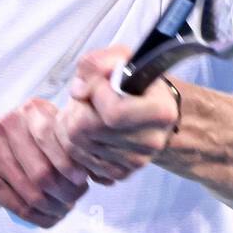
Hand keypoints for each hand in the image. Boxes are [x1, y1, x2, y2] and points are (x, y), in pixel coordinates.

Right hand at [0, 98, 90, 227]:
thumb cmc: (18, 153)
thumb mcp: (43, 139)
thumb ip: (67, 146)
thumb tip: (96, 169)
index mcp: (31, 110)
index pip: (56, 139)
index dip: (72, 165)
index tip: (83, 181)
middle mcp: (8, 124)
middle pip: (45, 170)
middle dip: (65, 192)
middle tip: (73, 201)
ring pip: (32, 190)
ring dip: (53, 208)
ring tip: (62, 210)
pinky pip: (15, 203)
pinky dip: (36, 217)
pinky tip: (47, 218)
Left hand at [55, 45, 179, 184]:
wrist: (148, 109)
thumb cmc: (133, 80)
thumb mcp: (120, 58)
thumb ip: (97, 63)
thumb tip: (78, 91)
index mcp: (161, 112)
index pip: (113, 112)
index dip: (95, 93)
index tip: (98, 83)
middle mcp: (152, 142)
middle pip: (88, 130)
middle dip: (76, 110)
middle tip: (83, 100)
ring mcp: (136, 162)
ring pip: (78, 146)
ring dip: (71, 126)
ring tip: (85, 112)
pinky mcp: (120, 174)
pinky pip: (81, 161)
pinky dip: (76, 144)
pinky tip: (88, 131)